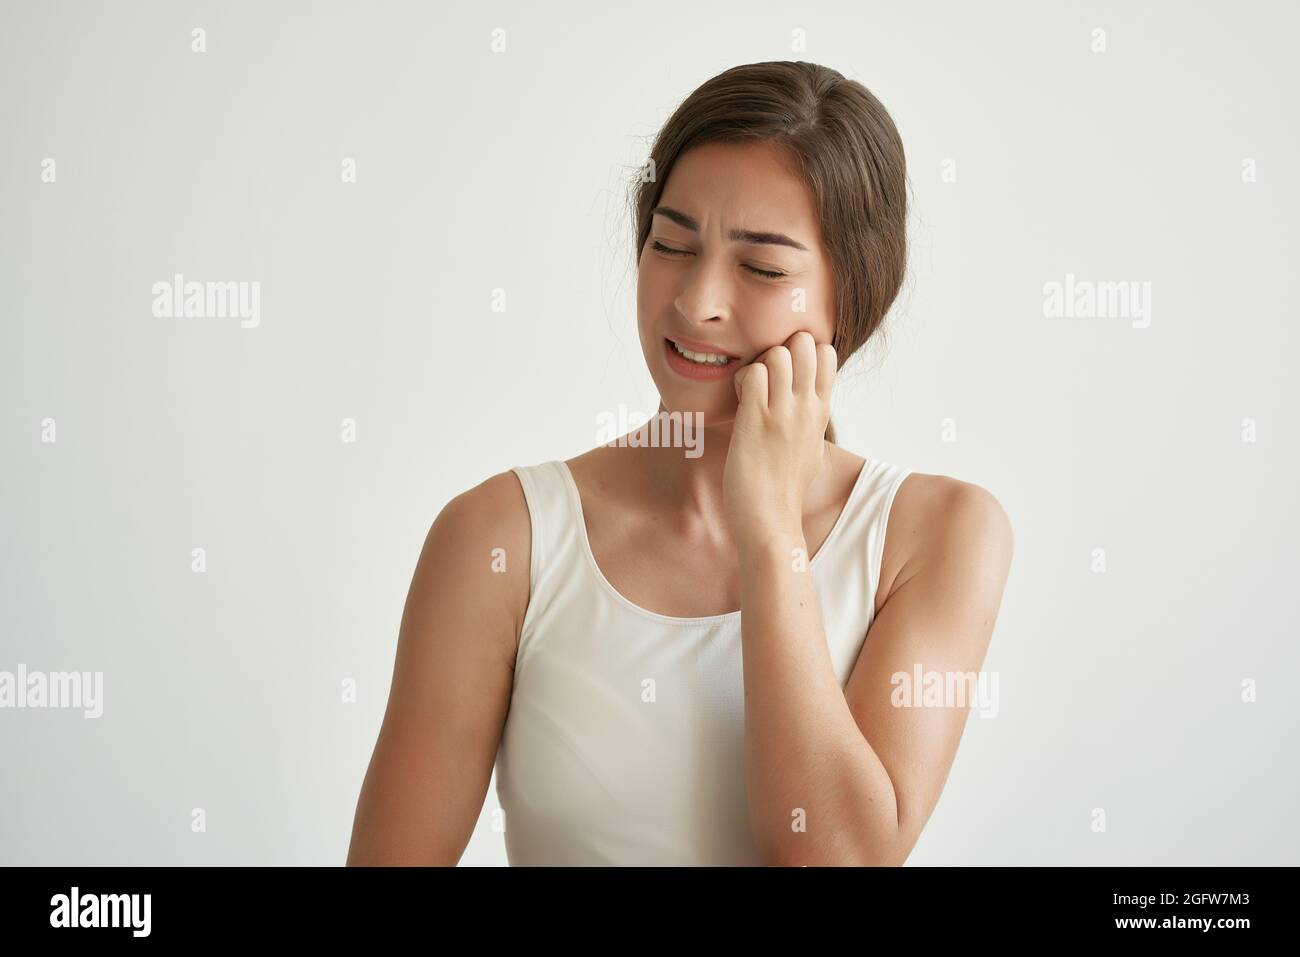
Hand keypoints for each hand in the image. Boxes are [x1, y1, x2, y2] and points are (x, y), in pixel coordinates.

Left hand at [722, 330, 837, 551]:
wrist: (771, 522)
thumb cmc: (785, 491)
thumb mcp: (811, 450)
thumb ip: (811, 423)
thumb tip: (811, 410)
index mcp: (820, 412)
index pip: (826, 353)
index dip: (801, 352)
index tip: (784, 374)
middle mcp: (806, 408)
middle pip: (804, 343)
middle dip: (780, 349)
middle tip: (764, 377)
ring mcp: (782, 414)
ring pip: (777, 353)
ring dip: (758, 364)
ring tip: (749, 391)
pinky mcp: (755, 422)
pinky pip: (751, 374)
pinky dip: (741, 380)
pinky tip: (738, 402)